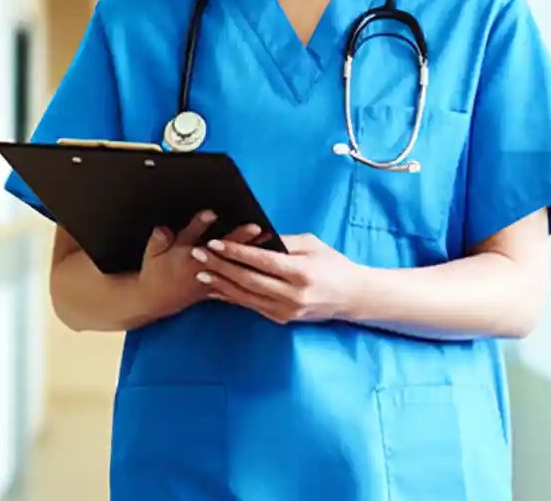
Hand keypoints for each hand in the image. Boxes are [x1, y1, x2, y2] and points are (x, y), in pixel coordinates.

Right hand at [136, 211, 262, 320]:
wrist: (156, 301)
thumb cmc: (155, 271)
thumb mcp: (150, 253)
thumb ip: (158, 240)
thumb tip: (162, 228)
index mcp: (180, 254)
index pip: (191, 235)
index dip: (200, 224)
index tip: (211, 213)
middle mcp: (198, 265)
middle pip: (219, 249)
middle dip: (238, 238)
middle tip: (255, 227)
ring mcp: (209, 278)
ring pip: (231, 263)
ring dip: (249, 252)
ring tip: (267, 240)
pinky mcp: (215, 287)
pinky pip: (235, 278)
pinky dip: (248, 268)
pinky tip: (264, 261)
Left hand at [192, 233, 364, 324]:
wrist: (352, 297)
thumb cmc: (333, 264)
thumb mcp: (312, 244)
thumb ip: (283, 241)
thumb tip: (255, 233)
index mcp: (302, 272)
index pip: (262, 261)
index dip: (236, 252)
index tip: (215, 243)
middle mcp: (293, 294)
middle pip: (248, 279)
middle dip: (221, 266)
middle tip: (198, 255)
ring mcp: (287, 310)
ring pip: (246, 296)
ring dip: (221, 283)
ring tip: (200, 272)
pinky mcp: (282, 318)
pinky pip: (252, 306)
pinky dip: (232, 297)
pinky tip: (216, 289)